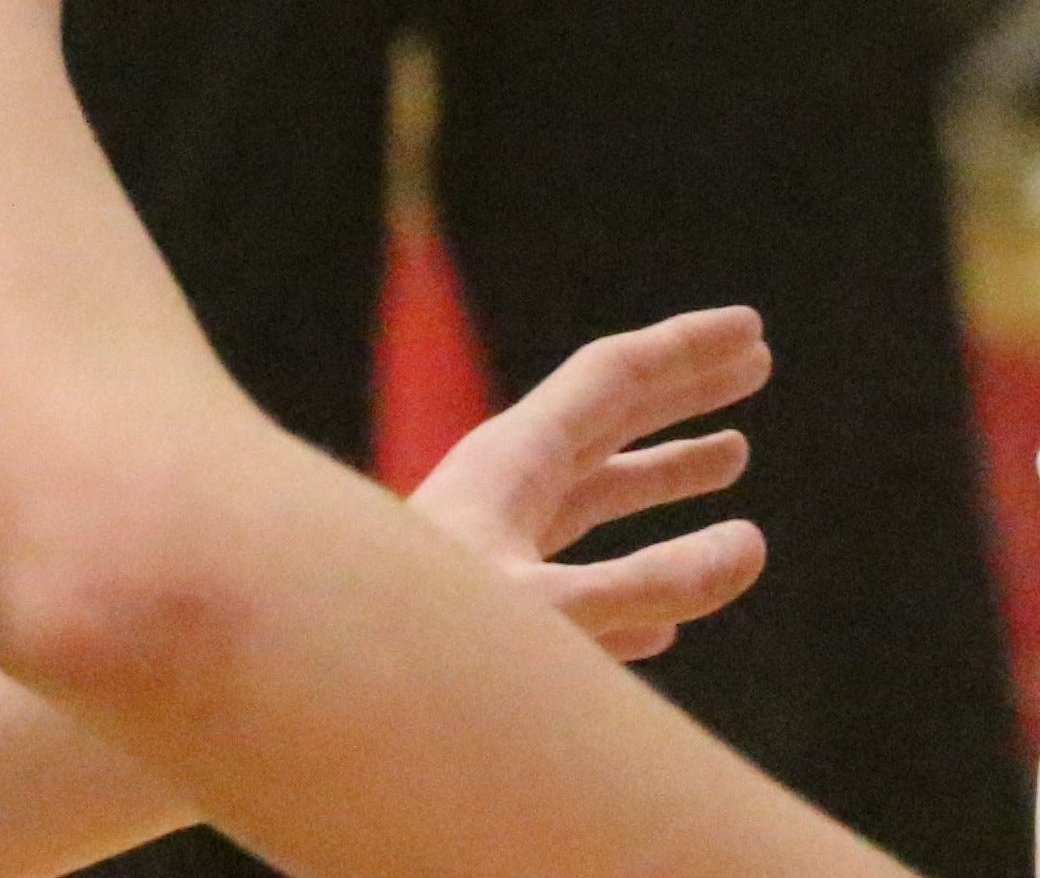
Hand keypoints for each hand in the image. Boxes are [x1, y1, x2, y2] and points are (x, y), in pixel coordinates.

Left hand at [406, 307, 771, 660]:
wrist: (279, 709)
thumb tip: (750, 547)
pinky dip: (628, 585)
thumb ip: (651, 582)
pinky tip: (663, 628)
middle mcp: (494, 497)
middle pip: (606, 420)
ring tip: (734, 460)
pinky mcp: (474, 625)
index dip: (688, 352)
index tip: (755, 330)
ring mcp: (483, 558)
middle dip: (685, 392)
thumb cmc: (397, 657)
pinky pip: (569, 589)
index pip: (613, 379)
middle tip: (760, 364)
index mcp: (508, 464)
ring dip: (662, 475)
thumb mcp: (545, 618)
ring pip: (589, 501)